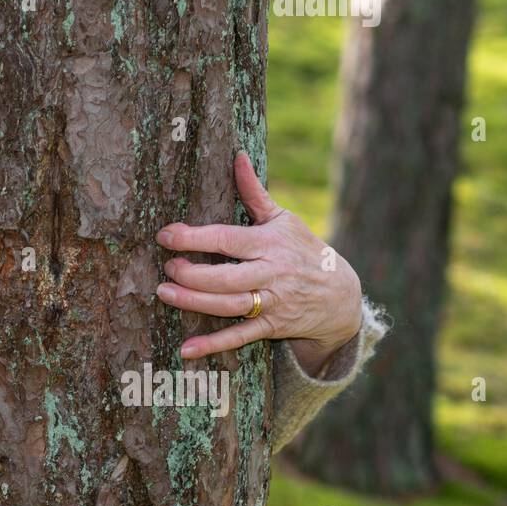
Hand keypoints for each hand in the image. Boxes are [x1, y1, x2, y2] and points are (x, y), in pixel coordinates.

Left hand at [153, 152, 363, 373]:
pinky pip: (239, 337)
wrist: (342, 295)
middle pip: (225, 277)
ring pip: (229, 306)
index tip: (165, 235)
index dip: (194, 238)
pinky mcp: (271, 327)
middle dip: (191, 274)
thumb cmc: (303, 249)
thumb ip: (254, 192)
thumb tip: (238, 155)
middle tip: (167, 268)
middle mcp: (271, 273)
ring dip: (194, 303)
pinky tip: (186, 349)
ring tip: (164, 294)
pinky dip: (212, 345)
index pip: (227, 239)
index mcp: (269, 243)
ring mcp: (272, 303)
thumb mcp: (282, 219)